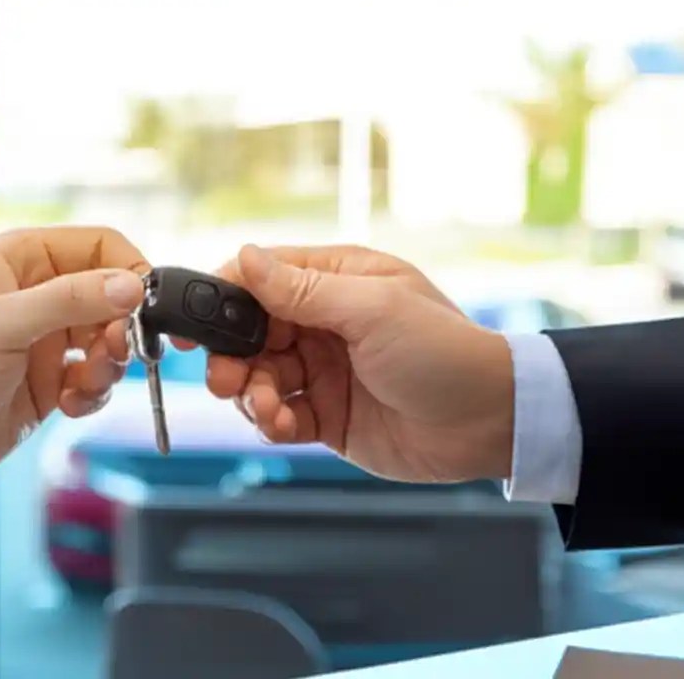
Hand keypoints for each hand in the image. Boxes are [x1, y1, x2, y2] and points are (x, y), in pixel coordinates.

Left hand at [0, 226, 149, 533]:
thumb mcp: (4, 326)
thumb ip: (71, 301)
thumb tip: (133, 287)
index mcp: (22, 259)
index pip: (100, 246)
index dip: (129, 272)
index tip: (142, 309)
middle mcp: (39, 293)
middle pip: (114, 297)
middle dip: (121, 329)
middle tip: (112, 355)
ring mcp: (46, 339)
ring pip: (111, 341)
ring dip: (109, 366)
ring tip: (81, 386)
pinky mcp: (51, 382)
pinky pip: (97, 379)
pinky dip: (93, 394)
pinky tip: (67, 406)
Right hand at [185, 244, 514, 483]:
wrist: (488, 424)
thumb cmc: (445, 353)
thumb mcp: (373, 311)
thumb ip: (302, 290)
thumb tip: (244, 256)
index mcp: (336, 281)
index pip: (262, 278)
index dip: (223, 298)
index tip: (195, 324)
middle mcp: (324, 323)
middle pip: (249, 332)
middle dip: (230, 357)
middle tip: (225, 380)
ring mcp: (324, 370)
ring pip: (257, 377)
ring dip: (250, 395)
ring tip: (268, 410)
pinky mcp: (328, 415)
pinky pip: (279, 415)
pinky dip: (271, 422)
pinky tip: (282, 426)